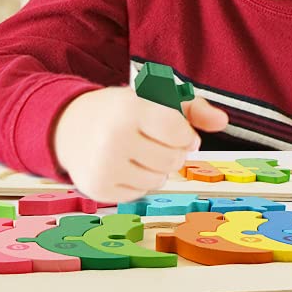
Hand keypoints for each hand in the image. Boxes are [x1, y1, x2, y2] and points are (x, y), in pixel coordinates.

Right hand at [52, 86, 227, 201]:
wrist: (69, 125)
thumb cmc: (120, 109)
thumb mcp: (154, 97)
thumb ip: (193, 107)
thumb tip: (222, 121)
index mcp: (129, 108)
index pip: (179, 131)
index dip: (185, 133)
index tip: (177, 129)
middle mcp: (114, 137)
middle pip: (173, 159)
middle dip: (172, 151)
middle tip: (153, 139)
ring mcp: (104, 165)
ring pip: (158, 180)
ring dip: (156, 168)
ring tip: (137, 151)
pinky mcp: (98, 188)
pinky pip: (139, 195)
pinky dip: (138, 182)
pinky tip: (123, 164)